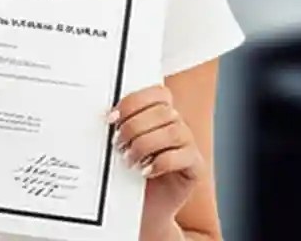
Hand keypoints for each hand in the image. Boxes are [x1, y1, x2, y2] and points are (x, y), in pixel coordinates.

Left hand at [109, 85, 205, 227]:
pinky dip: (160, 162)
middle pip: (163, 111)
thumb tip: (105, 115)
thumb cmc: (128, 173)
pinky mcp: (195, 167)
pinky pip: (183, 156)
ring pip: (174, 132)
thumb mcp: (121, 145)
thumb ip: (119, 127)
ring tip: (129, 160)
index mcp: (160, 114)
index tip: (111, 118)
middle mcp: (177, 126)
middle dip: (134, 126)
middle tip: (118, 144)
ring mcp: (189, 146)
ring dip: (145, 144)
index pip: (156, 93)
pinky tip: (145, 170)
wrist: (142, 207)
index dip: (133, 102)